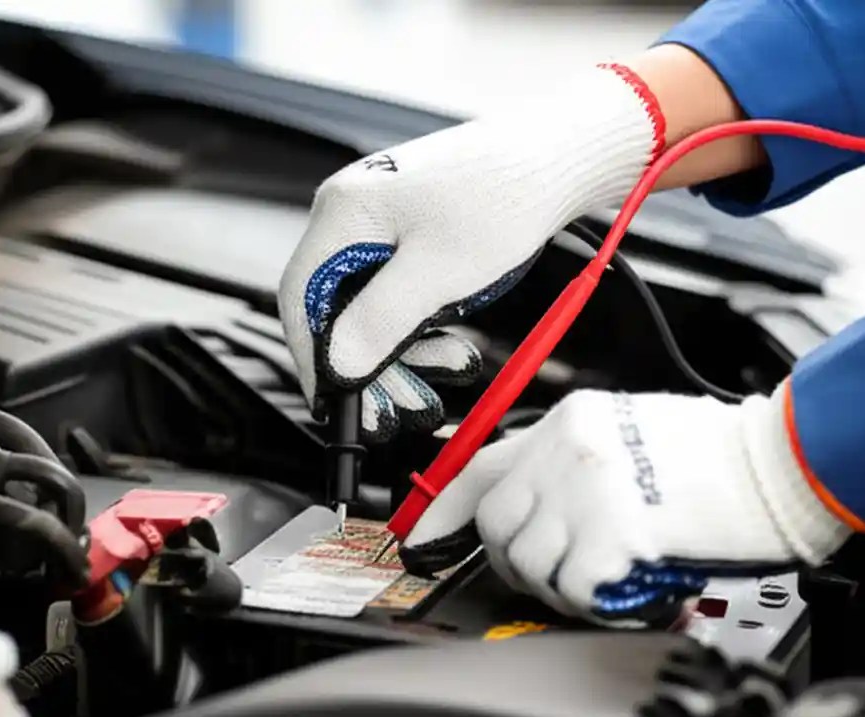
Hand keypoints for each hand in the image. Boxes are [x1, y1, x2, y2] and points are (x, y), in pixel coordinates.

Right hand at [277, 65, 662, 440]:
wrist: (562, 158)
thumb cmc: (505, 198)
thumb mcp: (439, 271)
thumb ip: (379, 320)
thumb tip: (336, 369)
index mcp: (346, 211)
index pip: (301, 298)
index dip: (314, 359)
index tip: (337, 405)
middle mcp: (354, 211)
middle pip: (335, 307)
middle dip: (369, 364)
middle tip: (400, 411)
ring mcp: (383, 220)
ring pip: (370, 306)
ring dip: (403, 353)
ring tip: (448, 374)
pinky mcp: (412, 230)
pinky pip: (398, 292)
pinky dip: (419, 328)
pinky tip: (452, 346)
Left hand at [400, 386, 850, 627]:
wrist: (781, 461)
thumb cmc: (722, 451)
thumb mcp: (631, 429)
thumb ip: (576, 458)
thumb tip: (541, 500)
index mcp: (569, 422)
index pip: (480, 464)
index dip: (445, 507)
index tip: (426, 533)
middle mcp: (566, 451)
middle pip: (496, 522)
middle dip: (514, 559)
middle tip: (555, 571)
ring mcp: (584, 491)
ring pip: (528, 560)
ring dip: (558, 584)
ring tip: (601, 578)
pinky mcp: (611, 533)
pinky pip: (572, 587)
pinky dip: (594, 600)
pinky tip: (626, 586)